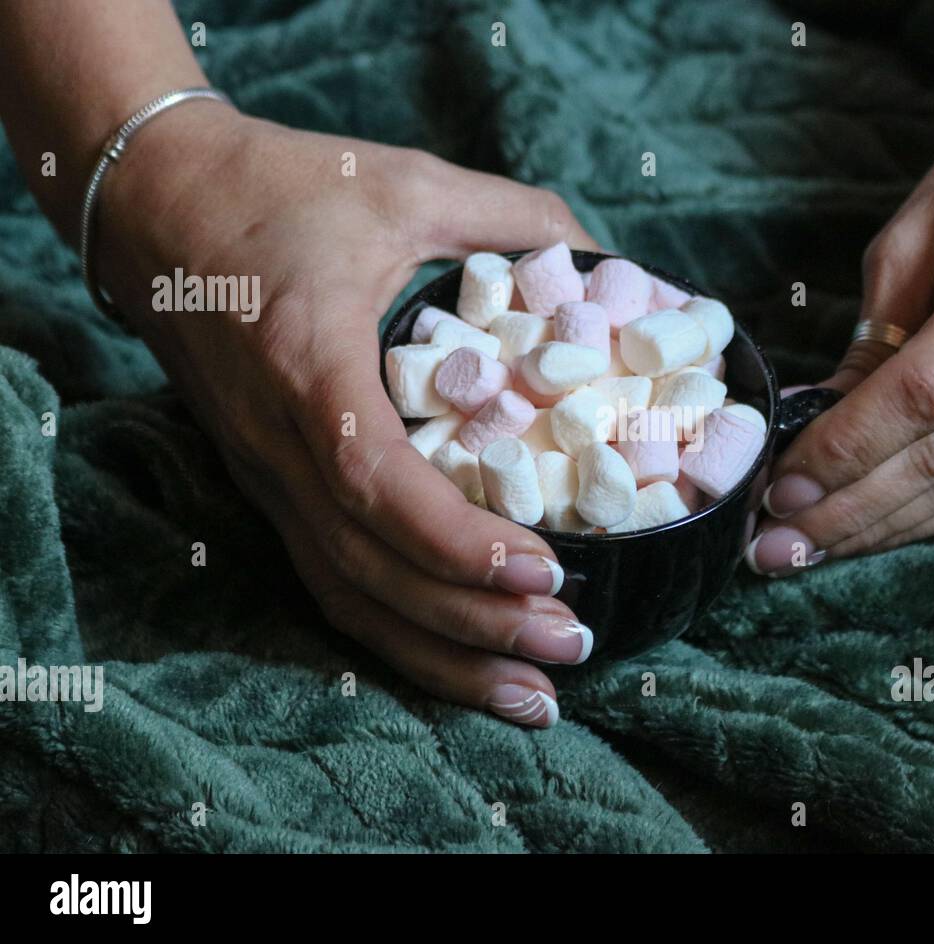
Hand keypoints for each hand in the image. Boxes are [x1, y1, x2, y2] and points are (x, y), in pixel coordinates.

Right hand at [99, 103, 597, 725]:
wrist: (164, 210)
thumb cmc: (289, 192)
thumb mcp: (409, 183)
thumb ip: (516, 218)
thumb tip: (618, 264)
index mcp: (311, 366)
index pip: (376, 482)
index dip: (458, 541)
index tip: (547, 571)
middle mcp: (279, 445)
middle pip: (370, 568)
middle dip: (473, 623)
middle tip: (572, 646)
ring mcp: (269, 479)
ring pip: (349, 597)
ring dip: (442, 656)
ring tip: (534, 694)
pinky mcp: (274, 493)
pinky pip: (333, 584)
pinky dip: (401, 635)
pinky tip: (464, 664)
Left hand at [748, 94, 933, 575]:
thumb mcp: (914, 233)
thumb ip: (872, 337)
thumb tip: (814, 429)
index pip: (927, 392)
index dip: (847, 449)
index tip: (778, 488)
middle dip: (850, 509)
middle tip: (773, 548)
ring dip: (883, 525)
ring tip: (805, 549)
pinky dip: (931, 512)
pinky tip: (870, 530)